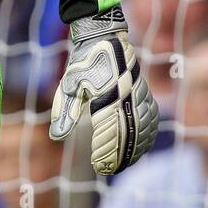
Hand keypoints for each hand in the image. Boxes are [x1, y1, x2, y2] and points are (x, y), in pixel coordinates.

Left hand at [50, 5, 158, 174]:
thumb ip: (65, 112)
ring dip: (135, 148)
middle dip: (120, 156)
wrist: (105, 37)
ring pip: (142, 128)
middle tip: (109, 169)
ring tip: (124, 163)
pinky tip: (142, 145)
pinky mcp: (144, 92)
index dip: (105, 152)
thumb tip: (56, 136)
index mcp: (107, 97)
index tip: (99, 166)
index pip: (109, 133)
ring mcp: (138, 95)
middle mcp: (126, 98)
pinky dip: (147, 134)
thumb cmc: (83, 62)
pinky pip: (151, 117)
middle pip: (128, 135)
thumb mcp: (69, 86)